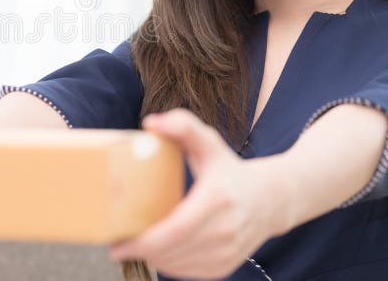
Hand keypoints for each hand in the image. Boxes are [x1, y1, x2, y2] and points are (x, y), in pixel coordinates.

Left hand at [108, 108, 288, 278]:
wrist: (271, 199)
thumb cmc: (230, 169)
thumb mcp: (209, 143)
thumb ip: (183, 126)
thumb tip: (151, 123)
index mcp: (218, 199)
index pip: (177, 229)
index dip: (146, 240)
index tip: (118, 243)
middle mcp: (226, 229)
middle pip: (174, 250)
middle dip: (140, 250)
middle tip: (117, 244)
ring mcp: (227, 252)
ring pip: (178, 265)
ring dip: (151, 258)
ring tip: (132, 246)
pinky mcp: (225, 266)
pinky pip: (188, 272)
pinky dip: (168, 264)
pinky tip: (157, 251)